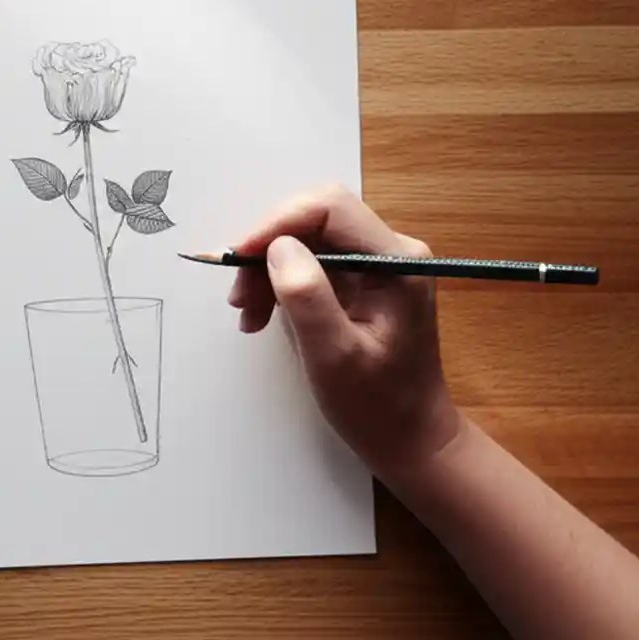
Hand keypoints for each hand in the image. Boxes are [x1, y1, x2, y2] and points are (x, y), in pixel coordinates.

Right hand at [228, 185, 460, 475]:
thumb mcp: (334, 356)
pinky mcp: (361, 282)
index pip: (329, 208)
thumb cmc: (378, 406)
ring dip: (267, 271)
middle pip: (314, 220)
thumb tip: (276, 248)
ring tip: (247, 317)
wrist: (409, 439)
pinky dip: (279, 285)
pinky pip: (310, 264)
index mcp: (396, 261)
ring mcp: (376, 265)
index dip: (277, 223)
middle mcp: (390, 251)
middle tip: (238, 298)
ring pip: (306, 241)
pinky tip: (263, 317)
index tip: (237, 258)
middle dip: (267, 250)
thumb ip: (307, 297)